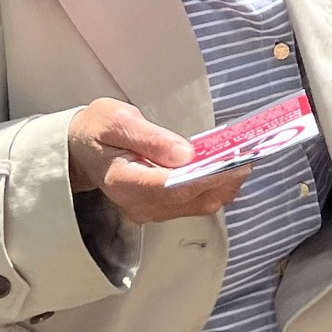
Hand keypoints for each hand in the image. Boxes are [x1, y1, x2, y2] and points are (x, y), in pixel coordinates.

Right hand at [66, 97, 249, 222]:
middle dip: (223, 178)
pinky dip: (215, 187)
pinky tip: (228, 169)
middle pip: (191, 198)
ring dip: (224, 184)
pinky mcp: (160, 208)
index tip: (234, 160)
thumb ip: (150, 138)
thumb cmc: (97, 130)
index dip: (207, 175)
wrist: (81, 149)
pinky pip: (194, 203)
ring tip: (244, 159)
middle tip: (250, 154)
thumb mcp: (117, 121)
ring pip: (198, 204)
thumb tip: (185, 154)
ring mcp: (150, 210)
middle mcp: (139, 204)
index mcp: (124, 181)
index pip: (172, 186)